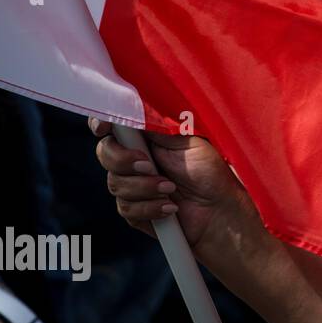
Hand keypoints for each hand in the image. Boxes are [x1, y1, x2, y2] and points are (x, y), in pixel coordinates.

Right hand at [90, 117, 249, 251]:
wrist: (219, 211)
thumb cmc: (209, 172)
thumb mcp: (187, 141)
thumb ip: (157, 127)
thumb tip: (133, 111)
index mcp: (147, 137)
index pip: (114, 125)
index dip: (101, 124)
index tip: (104, 128)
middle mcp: (135, 158)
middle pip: (105, 153)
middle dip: (124, 160)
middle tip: (149, 166)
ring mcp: (132, 184)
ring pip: (115, 183)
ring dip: (145, 187)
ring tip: (171, 188)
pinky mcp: (134, 209)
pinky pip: (126, 207)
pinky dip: (150, 207)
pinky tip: (170, 207)